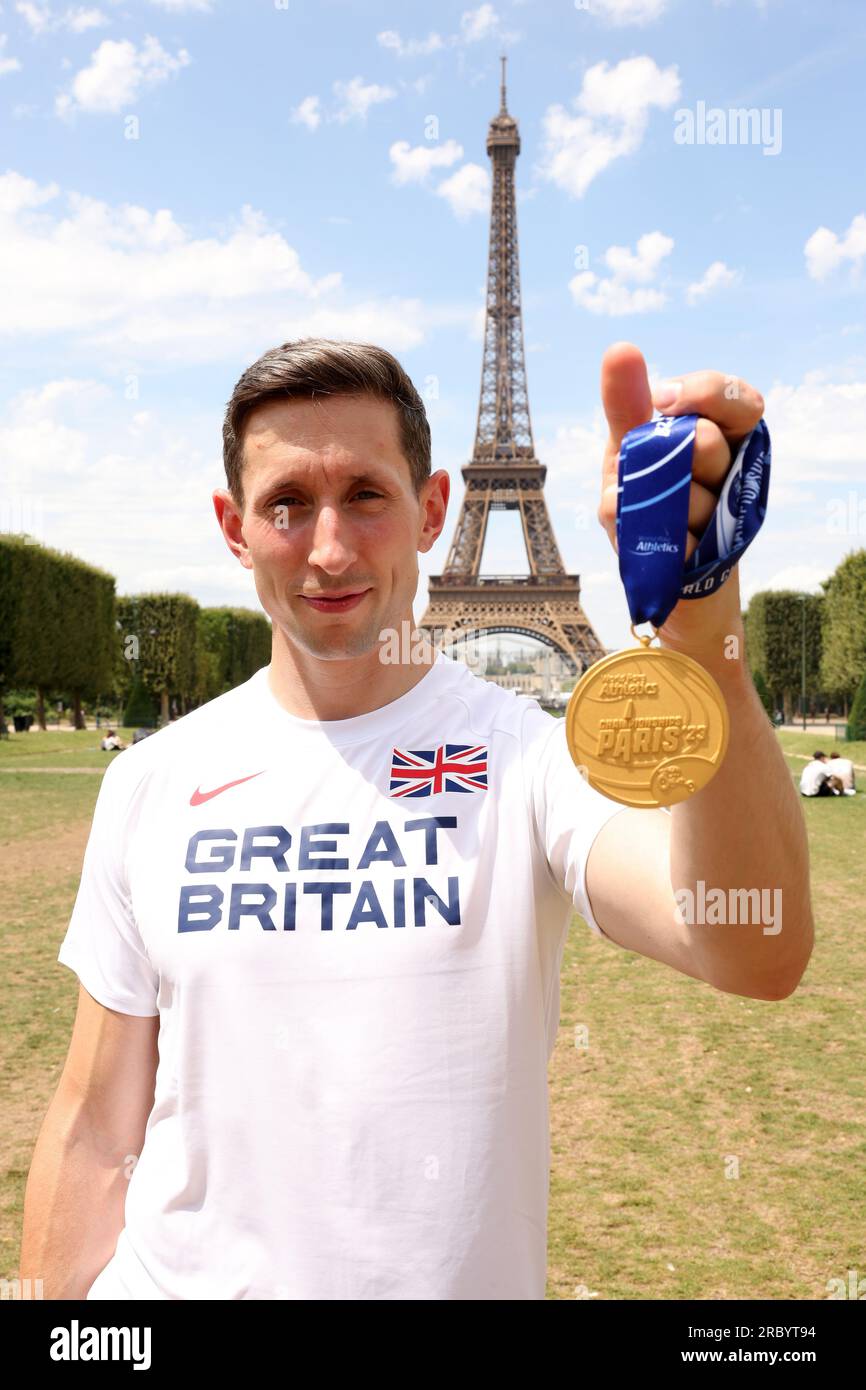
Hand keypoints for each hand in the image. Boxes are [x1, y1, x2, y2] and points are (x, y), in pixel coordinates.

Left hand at [598, 341, 764, 658]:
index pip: (738, 399)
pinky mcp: (706, 566)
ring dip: (648, 504)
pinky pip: (664, 540)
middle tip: (654, 473)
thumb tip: (621, 348)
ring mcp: (726, 521)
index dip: (707, 392)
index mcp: (722, 439)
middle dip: (661, 457)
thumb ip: (627, 404)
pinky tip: (647, 542)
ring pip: (682, 495)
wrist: (658, 584)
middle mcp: (734, 475)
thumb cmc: (644, 507)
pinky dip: (640, 537)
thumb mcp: (628, 451)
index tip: (665, 400)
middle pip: (707, 441)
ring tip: (652, 519)